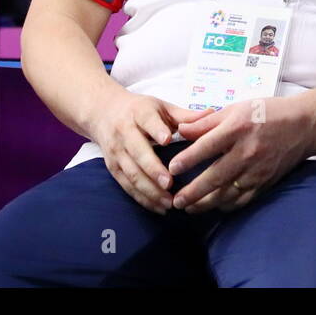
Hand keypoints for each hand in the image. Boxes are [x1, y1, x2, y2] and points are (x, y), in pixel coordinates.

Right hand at [90, 92, 209, 213]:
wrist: (103, 113)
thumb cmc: (139, 110)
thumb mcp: (160, 107)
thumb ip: (185, 116)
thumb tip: (213, 114)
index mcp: (139, 113)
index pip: (147, 120)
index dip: (156, 130)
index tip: (167, 140)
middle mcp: (124, 132)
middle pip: (137, 151)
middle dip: (152, 169)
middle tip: (169, 183)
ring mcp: (117, 152)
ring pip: (131, 173)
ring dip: (149, 190)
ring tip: (169, 202)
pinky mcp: (113, 168)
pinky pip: (127, 186)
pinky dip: (142, 199)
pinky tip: (159, 208)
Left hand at [166, 94, 315, 213]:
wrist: (305, 125)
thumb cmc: (267, 112)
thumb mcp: (236, 108)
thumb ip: (206, 121)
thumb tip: (181, 130)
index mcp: (238, 128)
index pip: (207, 146)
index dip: (187, 159)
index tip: (172, 168)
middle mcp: (248, 151)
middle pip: (215, 176)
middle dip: (193, 192)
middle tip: (175, 201)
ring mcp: (258, 170)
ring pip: (227, 193)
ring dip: (206, 203)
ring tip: (189, 208)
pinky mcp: (266, 182)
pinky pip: (243, 199)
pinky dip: (227, 206)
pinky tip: (214, 207)